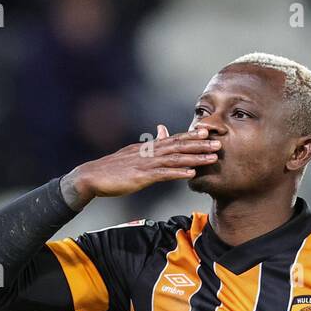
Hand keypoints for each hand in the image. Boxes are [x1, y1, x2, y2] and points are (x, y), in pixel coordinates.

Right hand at [61, 125, 218, 207]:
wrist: (90, 177)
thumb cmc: (110, 169)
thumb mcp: (130, 155)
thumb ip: (146, 147)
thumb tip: (157, 135)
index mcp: (147, 148)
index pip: (172, 140)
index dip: (190, 136)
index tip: (207, 132)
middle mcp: (148, 153)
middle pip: (178, 146)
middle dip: (200, 145)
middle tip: (219, 142)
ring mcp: (145, 164)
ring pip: (175, 159)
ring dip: (195, 158)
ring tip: (212, 158)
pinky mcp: (140, 177)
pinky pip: (162, 175)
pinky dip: (178, 174)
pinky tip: (191, 175)